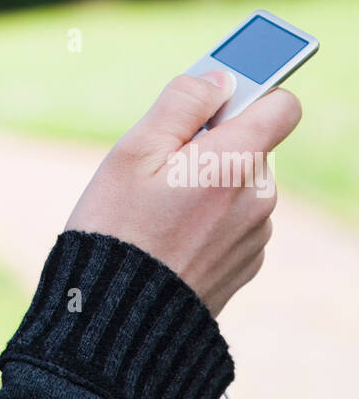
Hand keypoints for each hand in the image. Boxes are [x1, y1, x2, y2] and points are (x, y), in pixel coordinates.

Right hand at [64, 69, 301, 316]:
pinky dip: (208, 217)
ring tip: (157, 208)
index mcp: (235, 162)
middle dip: (212, 144)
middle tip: (160, 165)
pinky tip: (169, 235)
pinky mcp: (246, 263)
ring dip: (208, 182)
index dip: (253, 90)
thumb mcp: (133, 151)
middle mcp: (258, 197)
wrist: (117, 321)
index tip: (221, 93)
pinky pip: (235, 219)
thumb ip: (183, 103)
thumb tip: (221, 77)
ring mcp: (256, 235)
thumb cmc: (116, 228)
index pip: (282, 104)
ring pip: (239, 182)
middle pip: (250, 144)